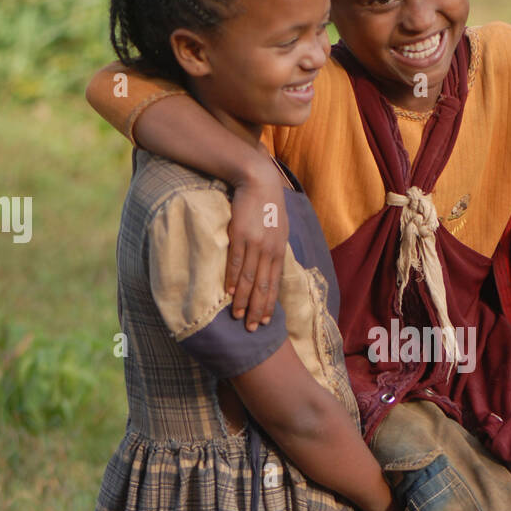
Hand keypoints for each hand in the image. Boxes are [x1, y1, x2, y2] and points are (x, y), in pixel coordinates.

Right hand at [227, 152, 288, 330]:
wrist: (259, 181)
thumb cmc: (268, 206)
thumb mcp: (280, 229)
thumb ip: (275, 249)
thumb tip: (271, 267)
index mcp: (279, 251)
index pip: (274, 284)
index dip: (269, 305)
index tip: (265, 322)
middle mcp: (269, 251)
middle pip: (263, 287)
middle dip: (257, 310)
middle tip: (252, 329)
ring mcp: (255, 244)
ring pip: (249, 278)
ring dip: (243, 300)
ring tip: (237, 316)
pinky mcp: (240, 235)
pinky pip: (236, 261)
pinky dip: (233, 279)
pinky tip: (230, 293)